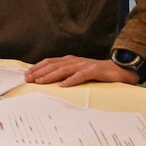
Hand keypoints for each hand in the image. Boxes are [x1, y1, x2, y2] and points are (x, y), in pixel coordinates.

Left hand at [23, 55, 138, 86]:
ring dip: (50, 76)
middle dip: (39, 72)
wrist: (119, 69)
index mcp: (69, 60)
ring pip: (64, 69)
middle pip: (53, 65)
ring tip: (40, 82)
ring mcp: (84, 65)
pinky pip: (81, 75)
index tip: (26, 75)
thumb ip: (65, 73)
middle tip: (28, 79)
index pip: (49, 62)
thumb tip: (48, 80)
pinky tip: (64, 85)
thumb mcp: (78, 71)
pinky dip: (72, 80)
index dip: (37, 67)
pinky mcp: (95, 71)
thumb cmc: (96, 72)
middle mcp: (74, 61)